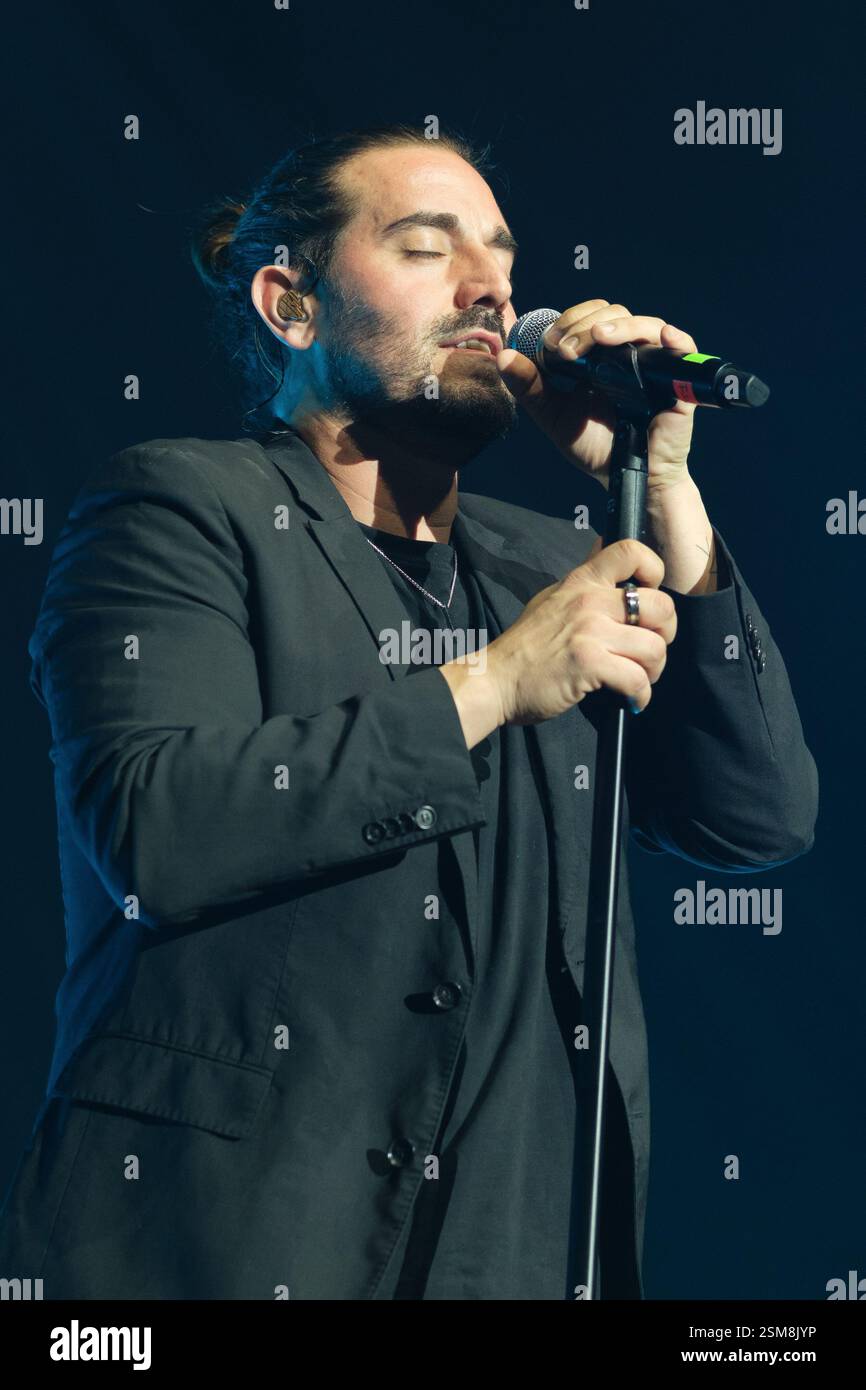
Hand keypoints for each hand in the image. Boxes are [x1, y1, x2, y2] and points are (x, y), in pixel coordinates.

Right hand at [439, 538, 676, 747]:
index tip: (648, 600)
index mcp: (581, 581)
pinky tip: (630, 700)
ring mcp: (590, 631)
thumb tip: (608, 553)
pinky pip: (637, 679)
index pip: (631, 551)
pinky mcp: (590, 663)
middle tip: (648, 651)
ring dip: (653, 671)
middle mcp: (589, 600)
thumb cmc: (526, 647)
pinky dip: (640, 695)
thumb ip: (585, 582)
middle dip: (665, 634)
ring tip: (637, 679)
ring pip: (654, 647)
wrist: (496, 679)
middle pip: (661, 606)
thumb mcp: (553, 599)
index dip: (654, 572)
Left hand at [496, 299, 698, 492]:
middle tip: (565, 349)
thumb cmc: (595, 447)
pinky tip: (663, 337)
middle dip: (586, 324)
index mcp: (600, 355)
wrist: (627, 477)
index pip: (588, 317)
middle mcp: (628, 353)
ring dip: (620, 325)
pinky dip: (675, 339)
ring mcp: (654, 364)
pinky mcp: (678, 382)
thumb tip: (502, 356)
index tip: (550, 344)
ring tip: (599, 338)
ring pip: (644, 324)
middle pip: (613, 314)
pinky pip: (684, 349)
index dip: (569, 320)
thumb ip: (530, 388)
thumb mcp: (555, 416)